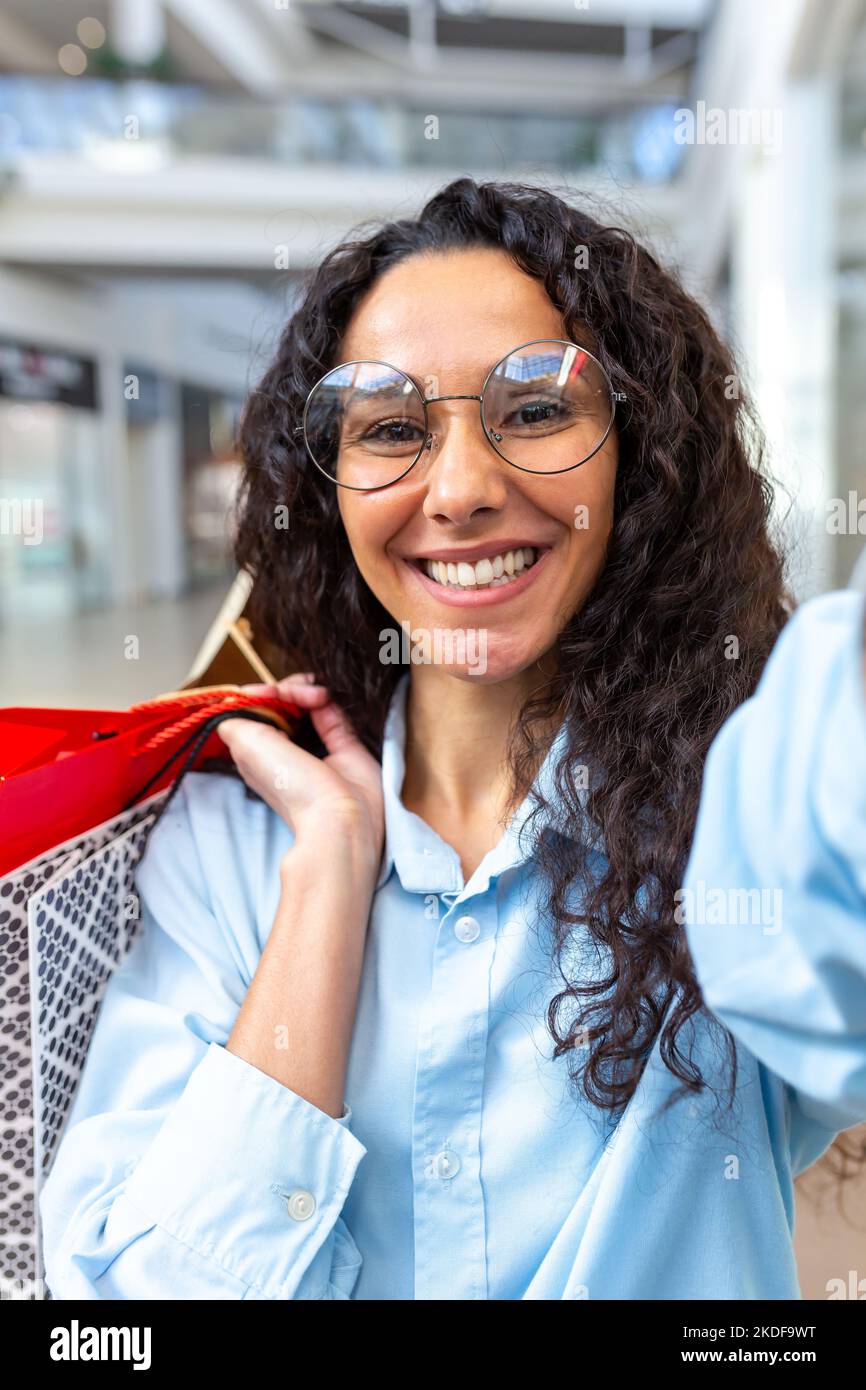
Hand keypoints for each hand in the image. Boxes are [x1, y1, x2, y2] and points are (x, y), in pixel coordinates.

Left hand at [215, 673, 383, 869]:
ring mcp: (316, 744)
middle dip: (285, 689)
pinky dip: (326, 697)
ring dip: (305, 690)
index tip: (264, 691)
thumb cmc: (290, 787)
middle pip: (282, 703)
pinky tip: (323, 697)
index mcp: (260, 753)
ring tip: (315, 696)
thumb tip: (240, 700)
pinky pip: (332, 708)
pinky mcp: (345, 742)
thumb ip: (235, 720)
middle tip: (291, 693)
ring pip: (306, 701)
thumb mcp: (246, 747)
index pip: (256, 711)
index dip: (259, 695)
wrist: (336, 816)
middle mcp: (287, 748)